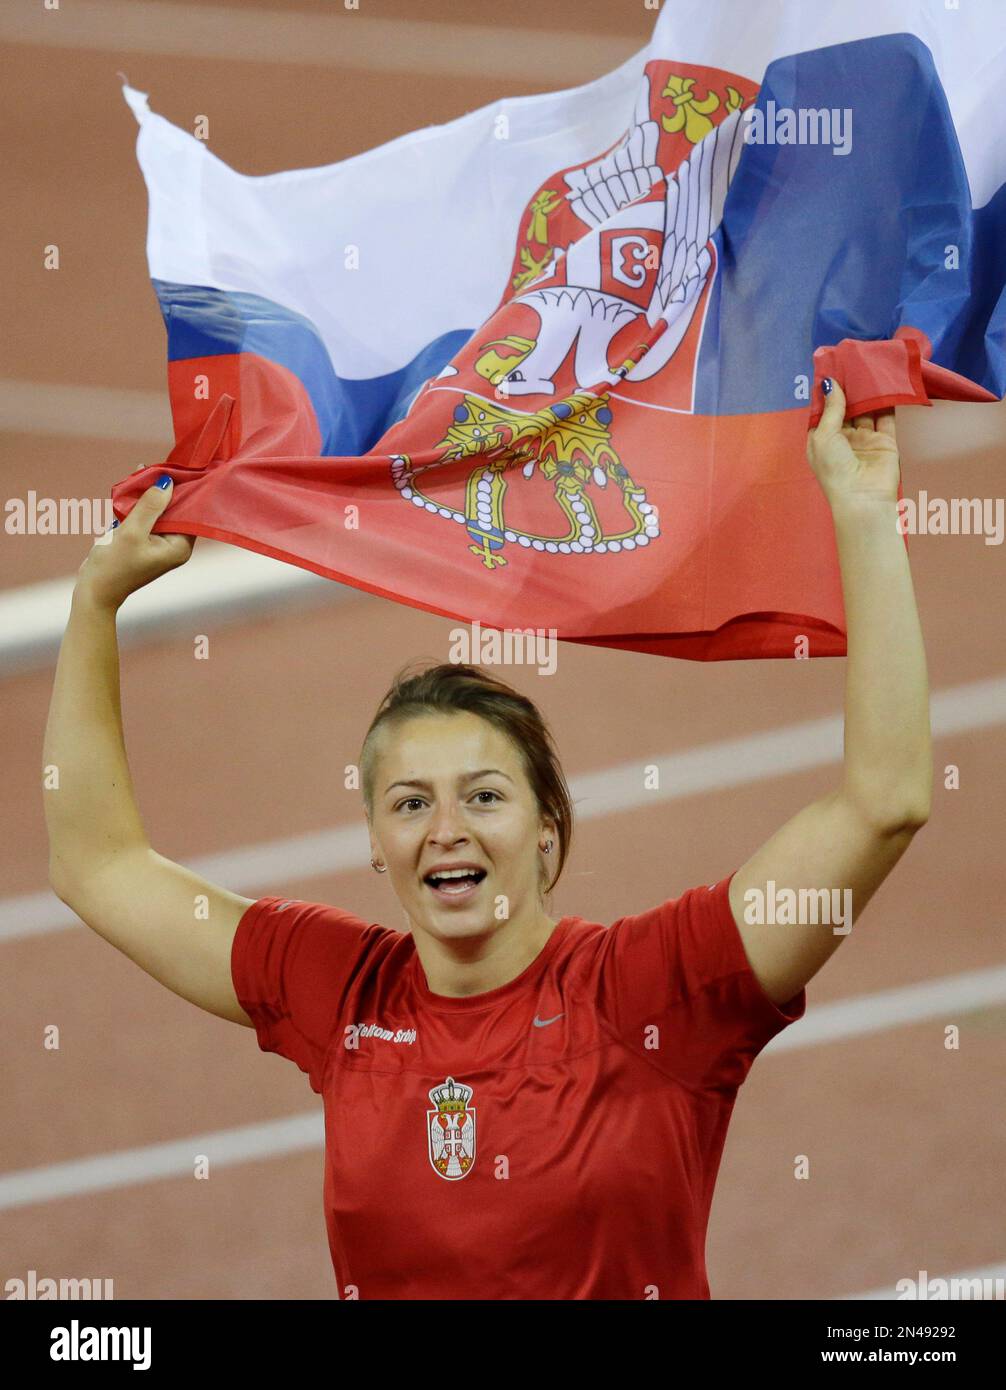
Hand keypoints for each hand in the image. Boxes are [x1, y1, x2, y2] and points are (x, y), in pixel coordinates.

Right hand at [75, 475, 195, 610]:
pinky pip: (145, 518)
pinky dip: (137, 506)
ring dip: (146, 496)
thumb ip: (150, 507)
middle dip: (160, 490)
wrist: (93, 591)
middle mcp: (174, 545)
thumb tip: (167, 482)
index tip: (171, 469)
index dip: (180, 490)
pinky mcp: (143, 542)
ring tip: (136, 476)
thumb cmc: (113, 566)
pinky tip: (128, 491)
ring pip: (157, 511)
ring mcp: (158, 544)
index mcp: (180, 546)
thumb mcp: (132, 533)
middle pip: (173, 509)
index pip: (188, 511)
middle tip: (147, 470)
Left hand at [806, 377, 900, 507]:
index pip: (823, 412)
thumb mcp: (824, 435)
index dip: (827, 393)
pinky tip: (887, 382)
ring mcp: (865, 440)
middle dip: (849, 388)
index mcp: (821, 440)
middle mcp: (842, 439)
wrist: (863, 498)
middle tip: (853, 362)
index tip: (831, 368)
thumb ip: (831, 408)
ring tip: (870, 367)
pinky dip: (887, 401)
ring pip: (867, 410)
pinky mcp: (886, 441)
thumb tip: (830, 382)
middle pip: (846, 408)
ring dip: (868, 392)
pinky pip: (886, 417)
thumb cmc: (834, 468)